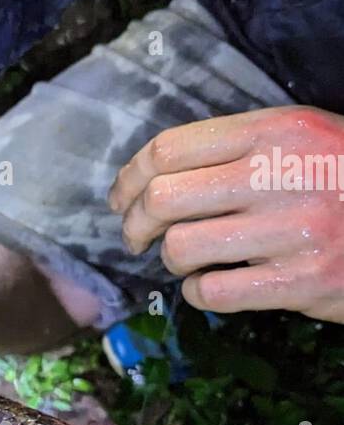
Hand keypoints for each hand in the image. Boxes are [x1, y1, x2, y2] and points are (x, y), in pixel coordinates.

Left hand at [107, 106, 343, 322]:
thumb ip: (240, 147)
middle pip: (163, 199)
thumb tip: (158, 174)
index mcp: (274, 130)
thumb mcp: (305, 137)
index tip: (120, 198)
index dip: (129, 178)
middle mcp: (278, 175)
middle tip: (136, 237)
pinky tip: (209, 285)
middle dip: (134, 224)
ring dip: (170, 260)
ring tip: (185, 260)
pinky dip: (197, 293)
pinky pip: (213, 292)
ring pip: (181, 248)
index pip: (169, 149)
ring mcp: (291, 230)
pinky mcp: (301, 281)